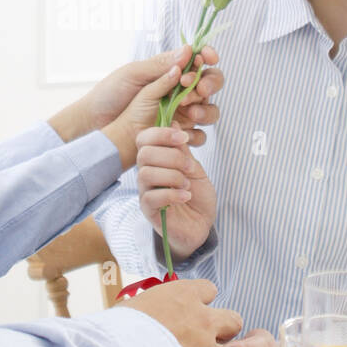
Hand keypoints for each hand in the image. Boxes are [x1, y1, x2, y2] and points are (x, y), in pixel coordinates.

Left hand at [48, 44, 223, 145]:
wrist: (96, 126)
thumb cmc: (109, 95)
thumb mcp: (132, 74)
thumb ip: (160, 66)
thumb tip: (187, 51)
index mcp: (168, 71)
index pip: (198, 60)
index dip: (207, 56)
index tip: (208, 58)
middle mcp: (179, 90)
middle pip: (210, 83)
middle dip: (210, 83)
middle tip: (199, 89)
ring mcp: (181, 113)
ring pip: (210, 110)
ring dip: (206, 109)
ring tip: (191, 113)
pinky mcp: (178, 134)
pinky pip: (198, 136)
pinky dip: (196, 134)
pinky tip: (184, 134)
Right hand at [117, 279, 242, 346]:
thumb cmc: (117, 331)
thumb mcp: (133, 306)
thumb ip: (152, 308)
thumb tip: (151, 314)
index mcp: (183, 295)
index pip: (209, 290)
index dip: (203, 301)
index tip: (193, 311)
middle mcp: (202, 318)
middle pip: (232, 319)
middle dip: (223, 329)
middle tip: (207, 340)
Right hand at [136, 125, 215, 260]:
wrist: (202, 224)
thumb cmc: (197, 196)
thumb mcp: (194, 168)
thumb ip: (182, 150)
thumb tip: (172, 122)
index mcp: (156, 159)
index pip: (144, 138)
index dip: (161, 134)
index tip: (183, 137)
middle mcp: (147, 173)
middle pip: (144, 154)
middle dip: (171, 156)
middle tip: (189, 167)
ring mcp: (146, 192)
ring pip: (146, 174)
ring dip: (172, 176)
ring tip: (187, 184)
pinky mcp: (149, 210)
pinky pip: (151, 197)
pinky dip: (172, 194)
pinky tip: (185, 196)